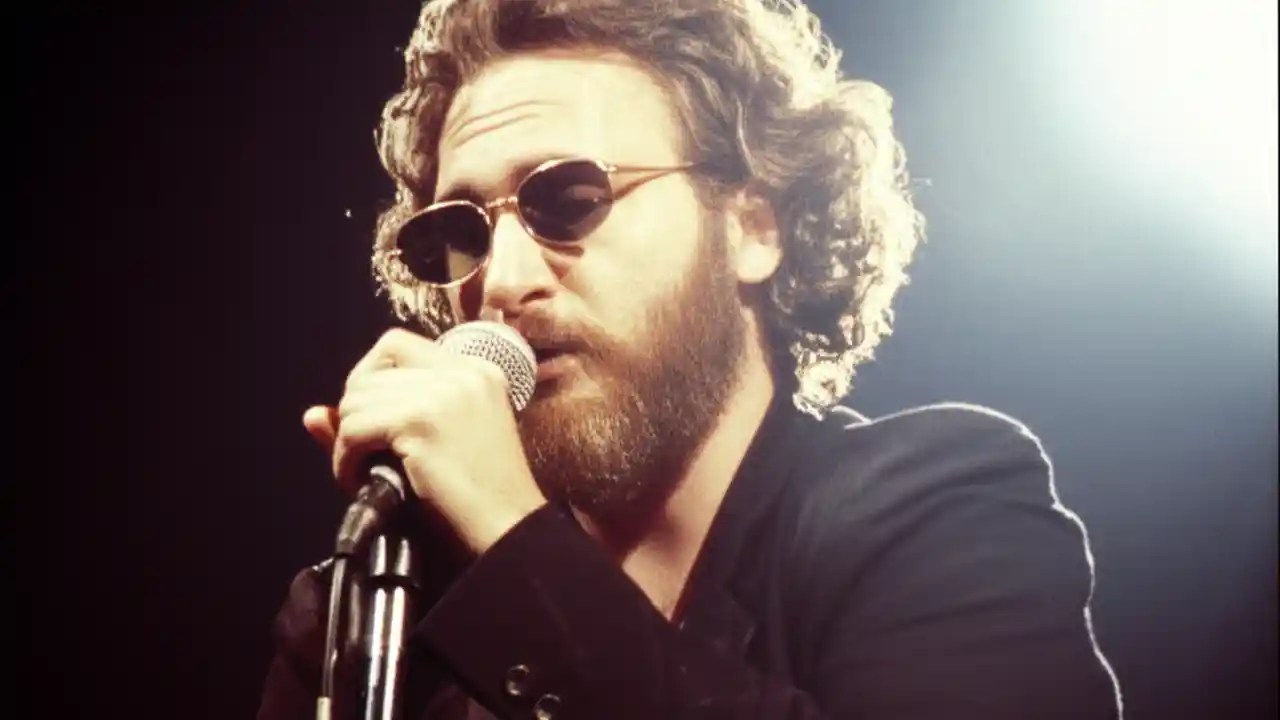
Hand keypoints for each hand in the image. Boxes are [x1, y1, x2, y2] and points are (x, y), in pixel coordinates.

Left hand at [302, 328, 546, 553]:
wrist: (510, 532)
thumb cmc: (478, 500)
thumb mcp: (436, 445)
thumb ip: (380, 419)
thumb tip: (313, 415)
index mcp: (475, 370)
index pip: (396, 345)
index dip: (370, 379)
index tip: (371, 419)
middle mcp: (461, 372)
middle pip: (370, 371)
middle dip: (355, 412)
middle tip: (363, 452)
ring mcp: (443, 394)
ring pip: (356, 400)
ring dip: (347, 439)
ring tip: (363, 471)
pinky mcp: (421, 422)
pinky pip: (353, 429)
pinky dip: (344, 459)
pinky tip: (358, 481)